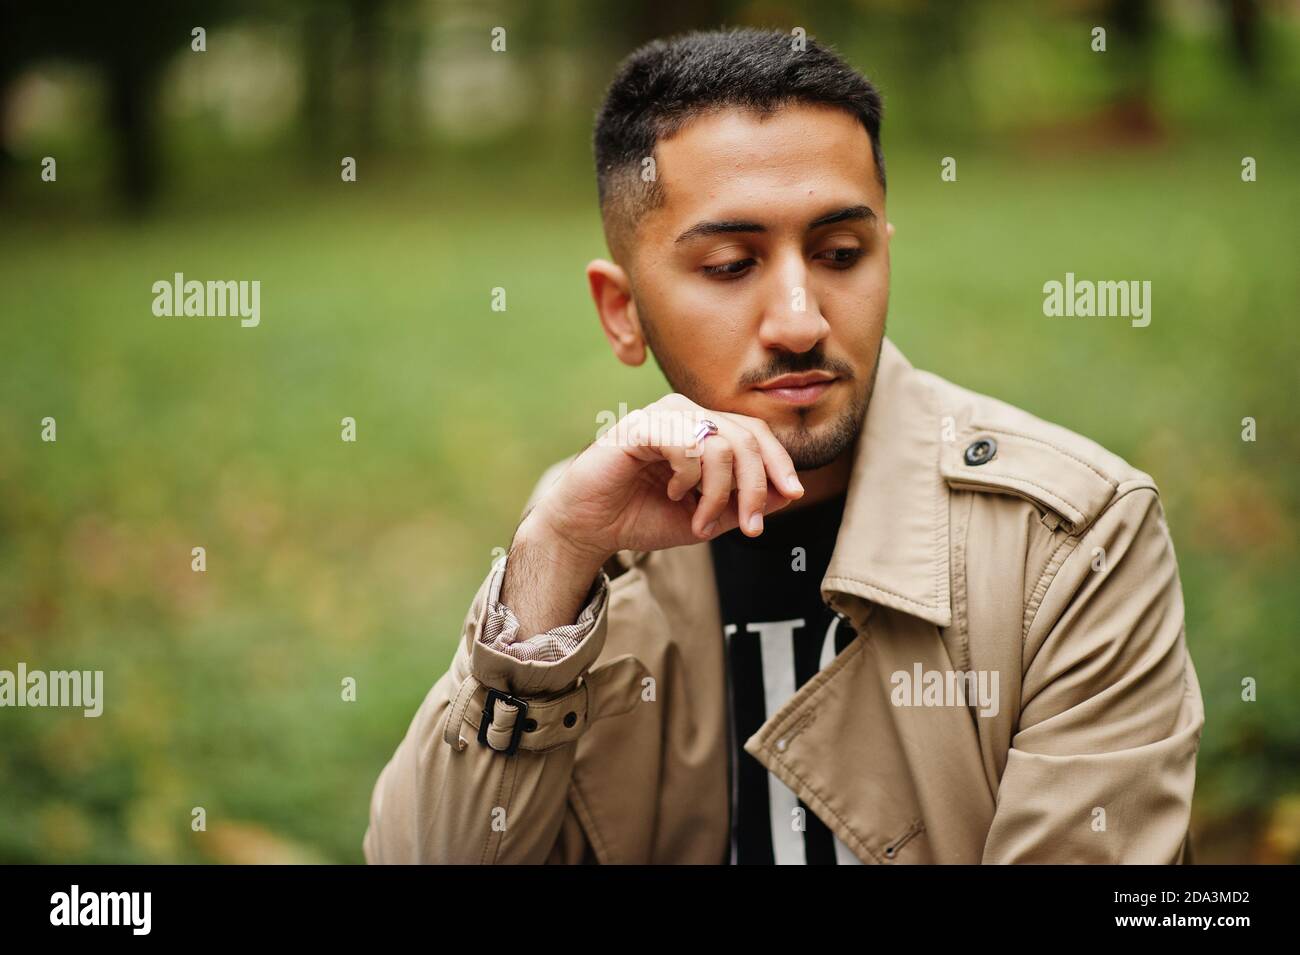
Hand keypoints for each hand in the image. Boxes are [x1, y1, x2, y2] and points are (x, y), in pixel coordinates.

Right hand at [530, 393, 804, 564]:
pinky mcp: (641, 425)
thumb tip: (790, 492)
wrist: (592, 528)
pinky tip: (673, 492)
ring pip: (722, 443)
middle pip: (747, 437)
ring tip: (699, 518)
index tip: (793, 495)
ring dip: (719, 492)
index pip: (756, 432)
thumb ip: (745, 503)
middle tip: (748, 527)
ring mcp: (663, 415)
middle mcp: (687, 414)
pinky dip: (690, 478)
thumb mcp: (708, 517)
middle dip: (755, 487)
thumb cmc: (643, 517)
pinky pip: (689, 445)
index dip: (779, 462)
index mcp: (703, 429)